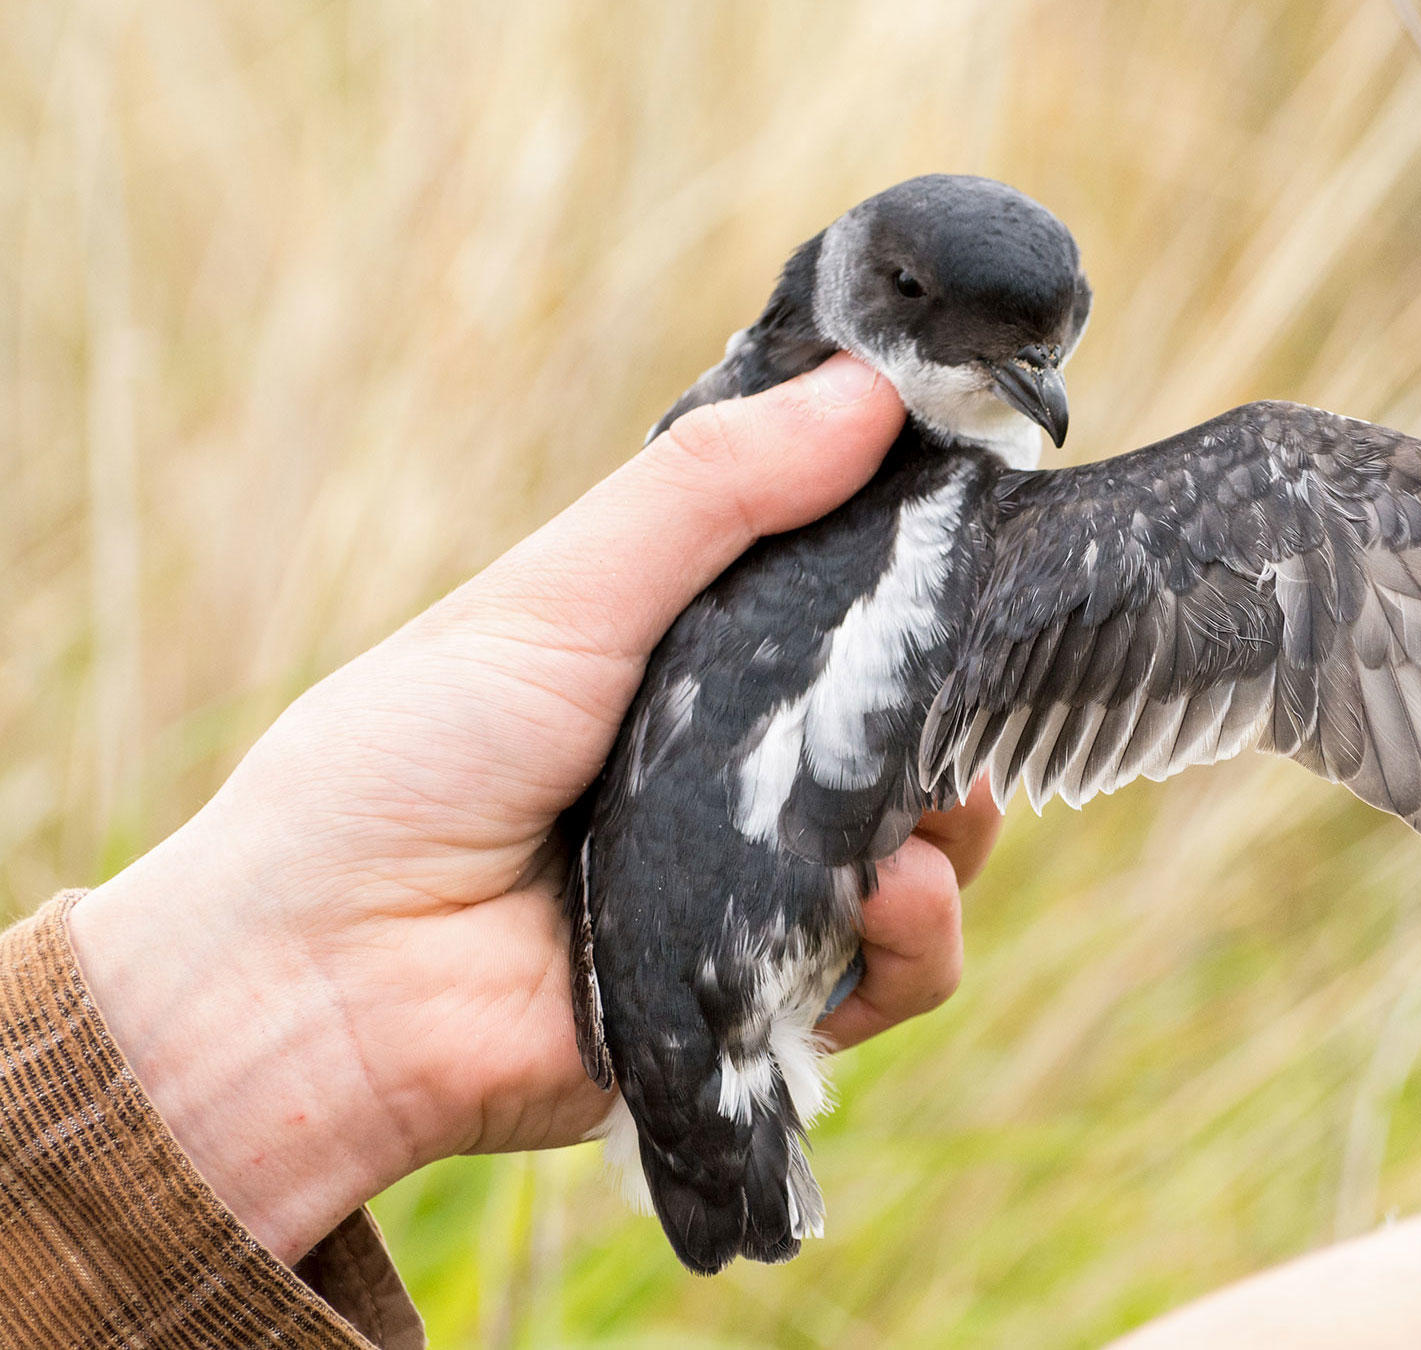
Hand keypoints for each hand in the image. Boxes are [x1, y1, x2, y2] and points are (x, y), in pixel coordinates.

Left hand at [66, 355, 1000, 1262]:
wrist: (321, 982)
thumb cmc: (403, 766)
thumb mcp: (559, 598)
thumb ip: (713, 496)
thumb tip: (875, 386)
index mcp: (702, 659)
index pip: (860, 601)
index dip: (933, 567)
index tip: (998, 516)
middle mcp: (749, 768)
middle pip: (920, 723)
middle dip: (963, 701)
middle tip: (972, 676)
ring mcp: (768, 885)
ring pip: (937, 843)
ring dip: (955, 821)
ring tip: (922, 812)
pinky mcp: (774, 998)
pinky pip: (905, 968)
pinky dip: (922, 934)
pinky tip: (896, 894)